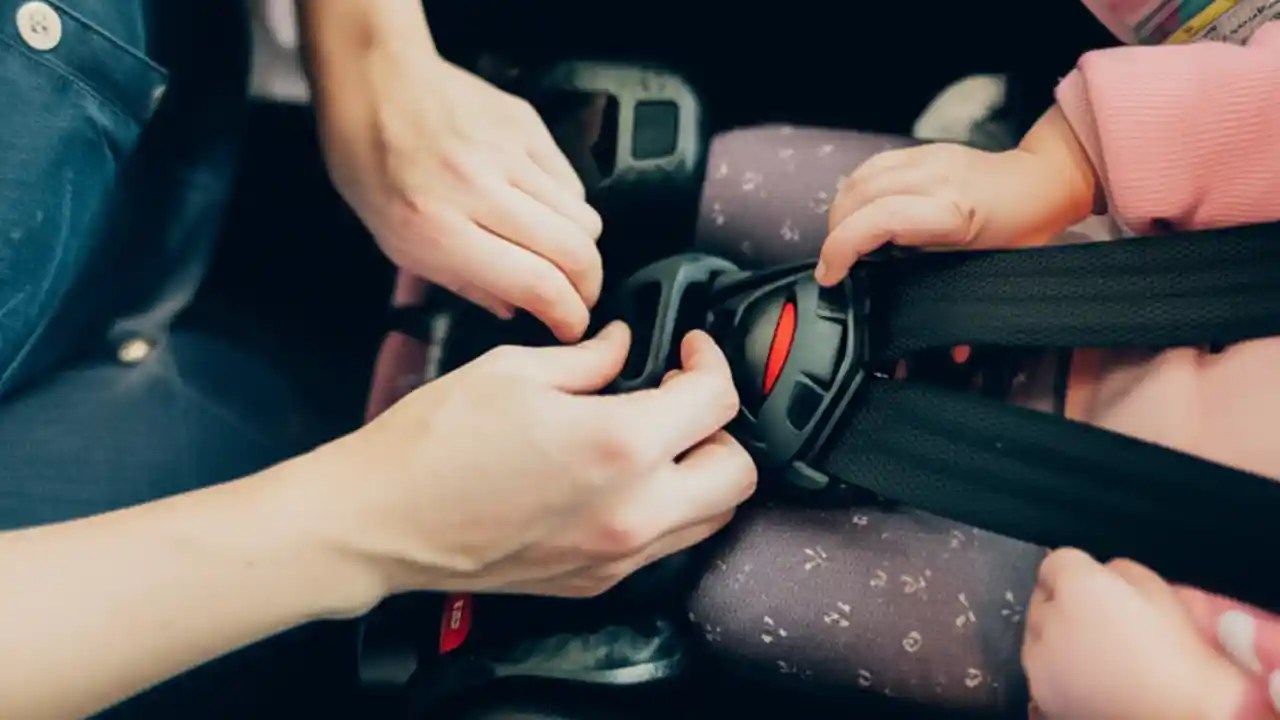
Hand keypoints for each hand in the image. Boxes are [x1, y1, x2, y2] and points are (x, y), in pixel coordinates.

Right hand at [297, 322, 755, 602]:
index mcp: (619, 445)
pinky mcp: (596, 581)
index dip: (710, 362)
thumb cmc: (433, 445)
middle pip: (738, 472)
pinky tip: (627, 479)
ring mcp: (617, 554)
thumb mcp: (515, 371)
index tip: (691, 351)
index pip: (715, 401)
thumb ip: (591, 358)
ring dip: (704, 473)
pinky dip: (669, 509)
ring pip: (713, 517)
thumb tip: (626, 346)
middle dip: (723, 426)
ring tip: (662, 439)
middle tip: (685, 397)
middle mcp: (632, 510)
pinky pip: (667, 545)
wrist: (383, 522)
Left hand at [313, 41, 602, 341]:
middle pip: (575, 251)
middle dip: (589, 286)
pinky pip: (572, 181)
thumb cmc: (374, 165)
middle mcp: (478, 188)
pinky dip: (568, 206)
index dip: (567, 315)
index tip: (572, 326)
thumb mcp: (401, 245)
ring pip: (583, 217)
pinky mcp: (527, 125)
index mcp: (440, 228)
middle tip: (579, 296)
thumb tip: (519, 309)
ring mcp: (508, 152)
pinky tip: (542, 208)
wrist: (375, 86)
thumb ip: (466, 283)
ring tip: (559, 252)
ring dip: (581, 247)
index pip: (535, 283)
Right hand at [816, 106, 1097, 286]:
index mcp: (953, 212)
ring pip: (859, 178)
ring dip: (839, 211)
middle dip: (835, 233)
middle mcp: (936, 178)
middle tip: (836, 264)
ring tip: (842, 240)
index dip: (842, 247)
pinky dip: (853, 190)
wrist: (1040, 182)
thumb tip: (944, 346)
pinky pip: (871, 166)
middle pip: (859, 197)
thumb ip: (954, 298)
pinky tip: (855, 212)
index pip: (878, 221)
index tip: (831, 275)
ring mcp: (928, 158)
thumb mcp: (989, 269)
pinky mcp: (922, 150)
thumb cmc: (1020, 230)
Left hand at [1022, 549, 1248, 719]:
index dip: (1078, 572)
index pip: (1056, 561)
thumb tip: (1102, 574)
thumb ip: (1120, 572)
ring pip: (1037, 634)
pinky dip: (1057, 670)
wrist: (1177, 713)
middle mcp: (1047, 616)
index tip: (1096, 587)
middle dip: (1064, 604)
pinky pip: (1041, 668)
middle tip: (1099, 622)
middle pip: (1043, 598)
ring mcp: (1038, 657)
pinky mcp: (1039, 690)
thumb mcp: (1159, 590)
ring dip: (1056, 637)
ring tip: (1094, 654)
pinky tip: (1089, 679)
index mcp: (1077, 584)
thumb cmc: (1177, 650)